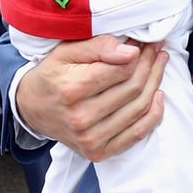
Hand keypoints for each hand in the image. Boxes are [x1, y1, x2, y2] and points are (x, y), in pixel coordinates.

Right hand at [15, 36, 166, 161]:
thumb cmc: (52, 74)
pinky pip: (136, 134)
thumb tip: (130, 51)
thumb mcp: (67, 51)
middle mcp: (81, 118)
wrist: (32, 107)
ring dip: (155, 83)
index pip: (121, 69)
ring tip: (159, 63)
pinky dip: (153, 115)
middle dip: (150, 64)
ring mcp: (90, 140)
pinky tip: (159, 95)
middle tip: (155, 48)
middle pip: (133, 88)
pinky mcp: (98, 152)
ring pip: (138, 108)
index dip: (139, 52)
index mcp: (72, 89)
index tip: (145, 40)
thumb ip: (98, 47)